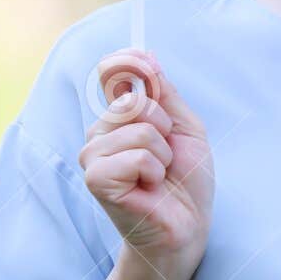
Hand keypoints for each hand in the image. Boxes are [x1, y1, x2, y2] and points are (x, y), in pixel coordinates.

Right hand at [79, 48, 214, 279]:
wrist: (187, 225)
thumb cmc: (185, 179)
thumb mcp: (183, 126)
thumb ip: (163, 91)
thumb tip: (143, 54)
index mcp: (118, 116)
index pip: (112, 71)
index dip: (130, 63)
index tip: (147, 65)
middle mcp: (99, 132)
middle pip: (133, 100)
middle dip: (164, 126)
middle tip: (165, 156)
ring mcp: (93, 156)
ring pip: (138, 127)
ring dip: (162, 153)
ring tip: (158, 175)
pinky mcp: (96, 179)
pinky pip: (136, 155)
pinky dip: (154, 170)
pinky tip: (149, 188)